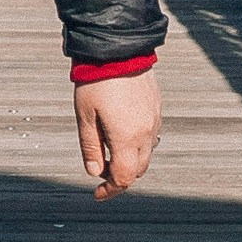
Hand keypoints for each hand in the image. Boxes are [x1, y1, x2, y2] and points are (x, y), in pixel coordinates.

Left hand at [74, 65, 162, 195]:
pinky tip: (121, 131)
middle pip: (138, 170)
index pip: (124, 178)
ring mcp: (154, 120)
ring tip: (109, 149)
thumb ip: (90, 147)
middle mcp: (146, 133)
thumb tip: (94, 173)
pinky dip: (137, 143)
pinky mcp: (156, 107)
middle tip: (101, 169)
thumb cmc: (95, 81)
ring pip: (146, 154)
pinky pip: (150, 135)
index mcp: (127, 138)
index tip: (98, 194)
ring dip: (130, 159)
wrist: (117, 47)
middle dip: (120, 175)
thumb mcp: (85, 115)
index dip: (111, 190)